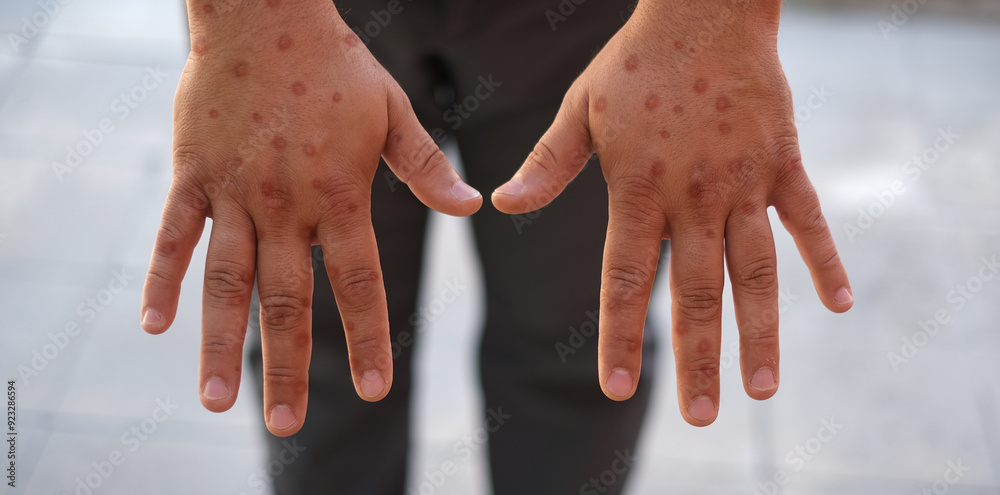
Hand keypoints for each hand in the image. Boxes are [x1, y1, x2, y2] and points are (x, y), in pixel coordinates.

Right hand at [140, 0, 481, 435]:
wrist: (264, 16)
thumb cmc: (336, 67)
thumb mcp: (392, 113)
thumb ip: (426, 168)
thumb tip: (474, 208)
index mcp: (339, 195)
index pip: (359, 282)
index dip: (369, 337)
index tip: (375, 389)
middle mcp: (286, 205)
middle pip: (287, 300)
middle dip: (289, 366)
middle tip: (285, 425)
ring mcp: (235, 192)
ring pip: (225, 281)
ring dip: (220, 345)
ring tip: (215, 403)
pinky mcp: (193, 174)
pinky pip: (174, 235)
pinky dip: (163, 280)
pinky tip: (156, 327)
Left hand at [492, 0, 851, 425]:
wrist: (706, 11)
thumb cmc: (636, 64)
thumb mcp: (582, 110)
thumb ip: (548, 164)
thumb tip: (501, 204)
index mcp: (638, 188)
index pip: (624, 278)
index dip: (620, 335)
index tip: (620, 389)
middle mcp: (693, 196)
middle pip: (696, 293)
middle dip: (698, 360)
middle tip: (703, 416)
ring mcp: (744, 182)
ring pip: (756, 271)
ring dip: (761, 333)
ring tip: (766, 390)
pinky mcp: (783, 163)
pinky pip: (807, 220)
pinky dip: (824, 261)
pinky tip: (839, 306)